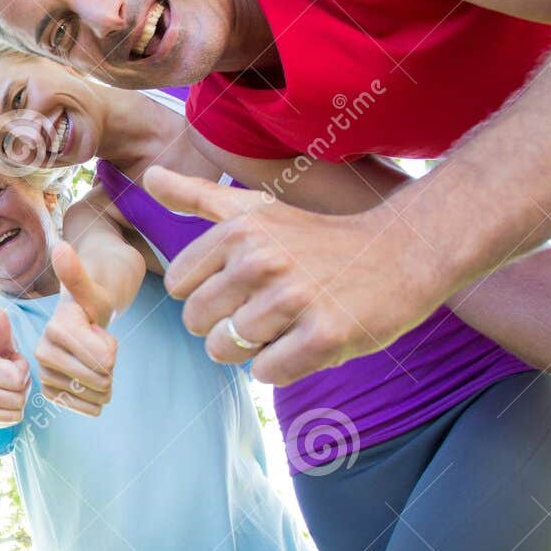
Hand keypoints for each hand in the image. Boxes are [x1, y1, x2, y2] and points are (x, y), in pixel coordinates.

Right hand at [0, 309, 30, 428]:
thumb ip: (0, 329)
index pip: (17, 379)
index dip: (21, 368)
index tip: (12, 360)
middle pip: (18, 398)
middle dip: (21, 385)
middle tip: (12, 375)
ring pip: (14, 413)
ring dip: (17, 400)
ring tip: (7, 386)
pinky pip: (6, 423)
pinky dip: (9, 412)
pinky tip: (1, 397)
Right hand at [34, 242, 117, 416]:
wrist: (81, 318)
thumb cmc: (90, 301)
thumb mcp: (92, 288)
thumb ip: (76, 273)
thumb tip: (60, 246)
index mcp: (56, 328)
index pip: (104, 357)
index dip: (111, 348)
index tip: (101, 333)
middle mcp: (42, 352)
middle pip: (100, 377)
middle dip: (109, 365)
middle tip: (98, 347)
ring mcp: (44, 374)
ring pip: (95, 394)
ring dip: (105, 383)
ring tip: (96, 363)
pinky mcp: (49, 392)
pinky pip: (85, 408)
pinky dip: (96, 400)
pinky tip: (93, 385)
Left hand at [142, 164, 442, 384]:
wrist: (402, 254)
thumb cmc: (318, 237)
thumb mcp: (256, 208)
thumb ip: (197, 196)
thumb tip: (148, 176)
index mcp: (238, 231)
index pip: (176, 287)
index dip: (206, 292)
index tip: (242, 283)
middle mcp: (262, 261)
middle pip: (197, 323)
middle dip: (225, 323)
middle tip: (268, 307)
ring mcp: (294, 299)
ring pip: (226, 351)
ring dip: (254, 347)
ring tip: (289, 322)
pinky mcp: (324, 336)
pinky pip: (267, 373)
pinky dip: (283, 367)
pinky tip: (307, 340)